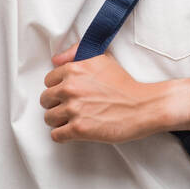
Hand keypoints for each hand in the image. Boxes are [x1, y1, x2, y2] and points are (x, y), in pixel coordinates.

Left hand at [40, 42, 172, 143]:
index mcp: (74, 70)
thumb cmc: (125, 85)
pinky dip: (63, 135)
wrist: (143, 106)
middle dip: (56, 104)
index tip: (68, 93)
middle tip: (70, 107)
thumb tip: (56, 60)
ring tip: (73, 119)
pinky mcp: (78, 129)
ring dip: (59, 120)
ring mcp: (73, 109)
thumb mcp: (102, 59)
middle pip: (46, 100)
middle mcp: (70, 88)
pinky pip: (56, 135)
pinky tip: (73, 131)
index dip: (58, 88)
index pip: (48, 81)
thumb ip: (76, 53)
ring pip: (49, 118)